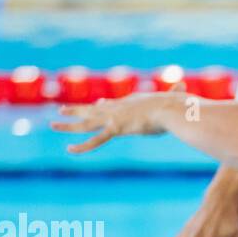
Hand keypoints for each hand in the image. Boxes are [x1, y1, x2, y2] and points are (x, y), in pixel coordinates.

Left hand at [51, 88, 177, 153]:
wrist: (171, 109)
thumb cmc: (176, 106)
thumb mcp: (174, 99)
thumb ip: (175, 94)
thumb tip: (184, 87)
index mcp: (130, 101)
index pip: (111, 104)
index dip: (101, 105)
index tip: (95, 104)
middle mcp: (118, 107)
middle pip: (93, 109)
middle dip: (76, 110)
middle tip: (62, 109)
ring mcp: (115, 117)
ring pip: (86, 122)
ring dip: (68, 124)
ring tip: (53, 125)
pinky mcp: (116, 128)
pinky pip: (96, 139)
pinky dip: (83, 146)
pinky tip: (70, 150)